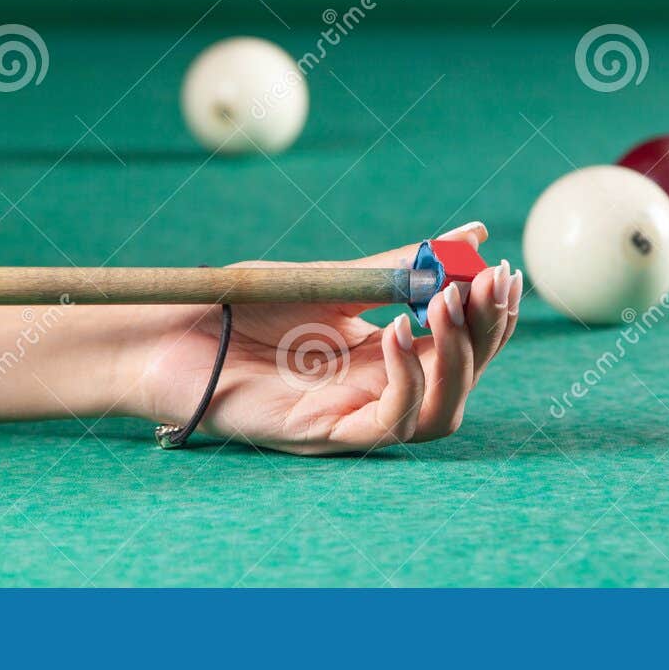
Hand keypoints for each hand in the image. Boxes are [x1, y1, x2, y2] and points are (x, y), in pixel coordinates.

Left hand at [123, 222, 521, 454]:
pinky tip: (399, 335)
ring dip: (458, 359)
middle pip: (463, 378)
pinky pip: (392, 423)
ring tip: (447, 305)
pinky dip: (409, 381)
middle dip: (486, 332)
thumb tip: (471, 232)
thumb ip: (397, 266)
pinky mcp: (327, 437)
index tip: (503, 268)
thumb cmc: (239, 308)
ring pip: (443, 410)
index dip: (490, 313)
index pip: (459, 342)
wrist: (165, 335)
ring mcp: (355, 416)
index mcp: (384, 354)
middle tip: (486, 282)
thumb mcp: (330, 277)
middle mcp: (378, 390)